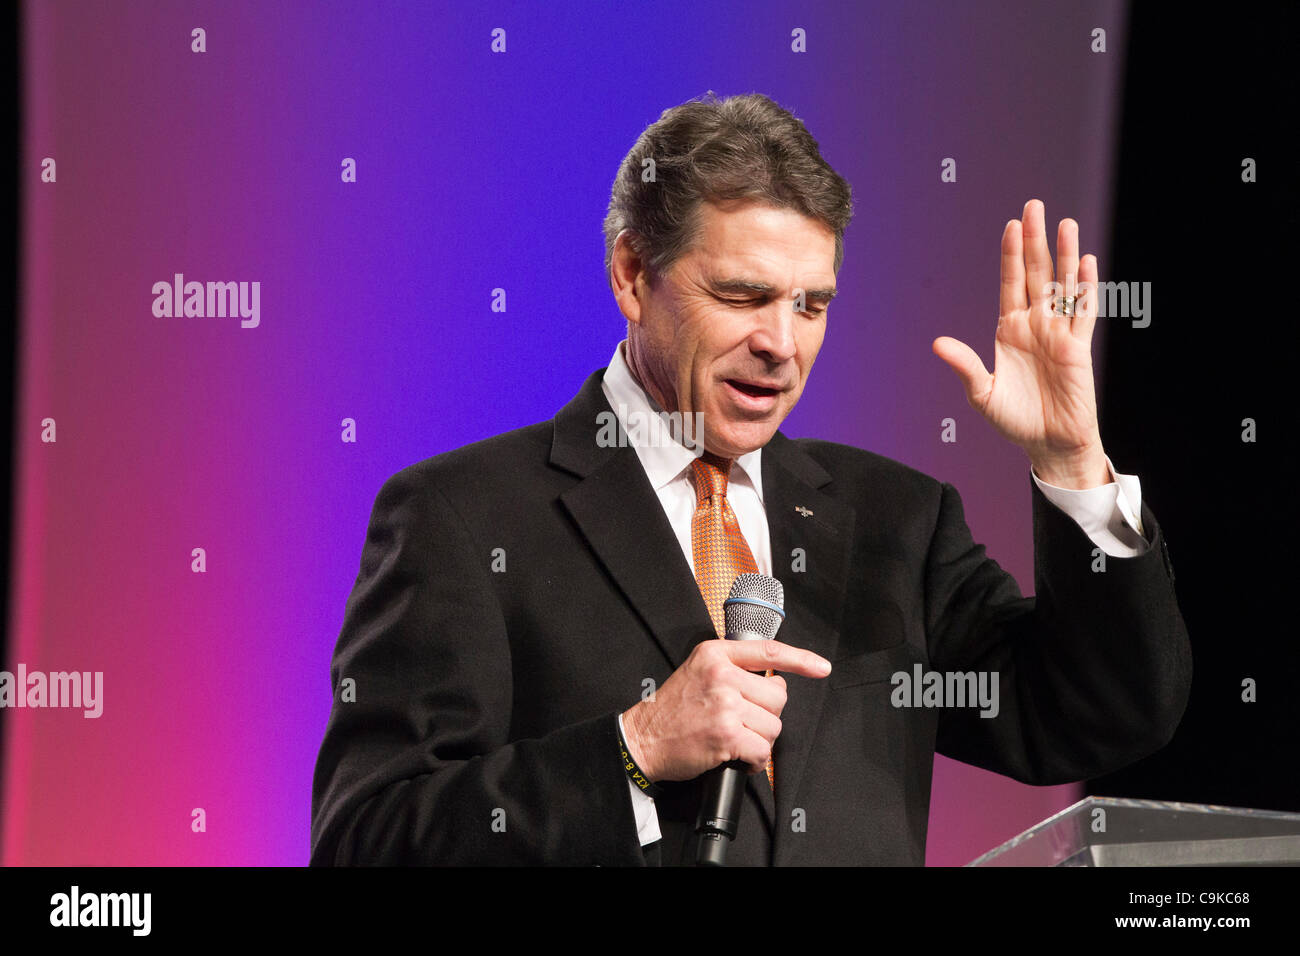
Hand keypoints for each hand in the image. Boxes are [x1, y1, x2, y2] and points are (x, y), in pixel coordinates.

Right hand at [621, 638, 831, 782]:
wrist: (643, 739)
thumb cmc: (672, 710)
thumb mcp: (697, 671)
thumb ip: (732, 667)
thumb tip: (773, 679)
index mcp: (715, 654)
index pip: (768, 652)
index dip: (800, 659)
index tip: (821, 667)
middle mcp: (721, 675)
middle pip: (777, 697)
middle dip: (766, 715)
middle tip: (742, 720)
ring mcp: (725, 705)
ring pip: (773, 726)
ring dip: (759, 739)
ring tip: (736, 738)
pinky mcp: (726, 735)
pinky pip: (762, 750)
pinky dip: (755, 760)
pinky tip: (739, 756)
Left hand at [932, 199, 1109, 488]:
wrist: (1048, 444)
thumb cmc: (1015, 420)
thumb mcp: (982, 394)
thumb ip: (965, 366)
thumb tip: (938, 343)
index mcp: (1009, 330)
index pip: (1010, 283)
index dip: (1010, 255)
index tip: (1010, 225)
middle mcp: (1035, 325)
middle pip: (1035, 273)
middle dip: (1034, 240)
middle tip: (1034, 205)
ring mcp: (1058, 333)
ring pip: (1062, 285)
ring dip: (1064, 254)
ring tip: (1064, 224)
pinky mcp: (1078, 348)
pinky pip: (1082, 312)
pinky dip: (1085, 288)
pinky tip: (1085, 262)